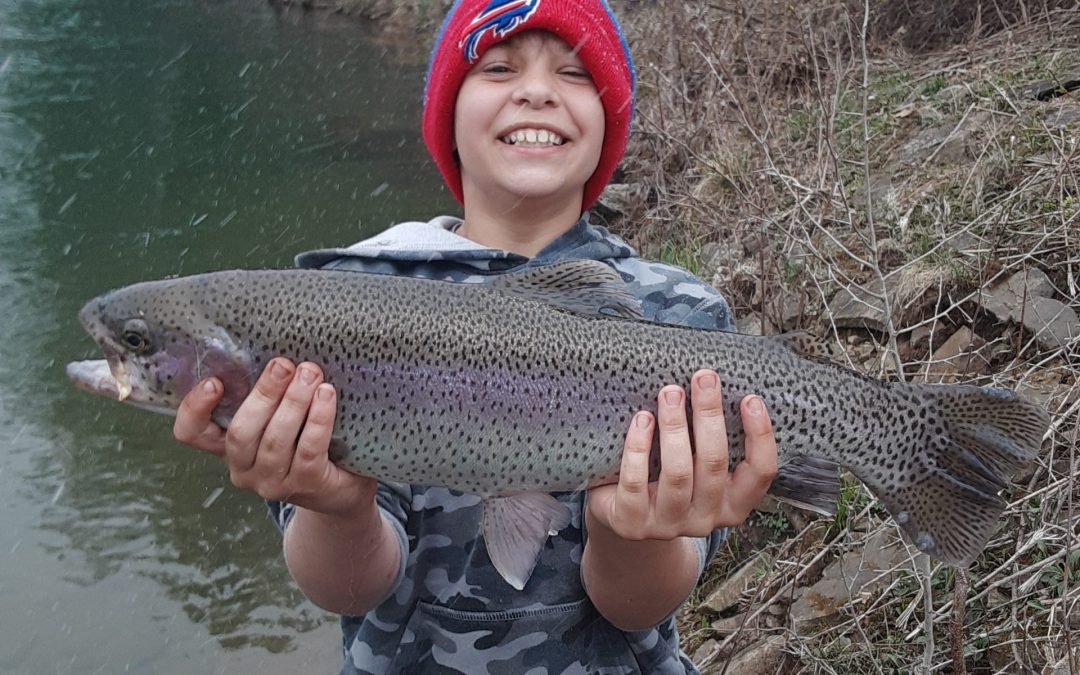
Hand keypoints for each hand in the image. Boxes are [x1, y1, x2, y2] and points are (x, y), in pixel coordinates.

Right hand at [173, 357, 375, 516]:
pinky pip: (308, 449)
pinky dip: (318, 419)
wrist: (343, 483)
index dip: (194, 409)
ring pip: (275, 440)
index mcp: (227, 446)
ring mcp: (272, 481)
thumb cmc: (305, 440)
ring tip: (310, 374)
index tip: (214, 382)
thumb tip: (274, 352)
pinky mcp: (305, 484)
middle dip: (264, 394)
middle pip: (241, 432)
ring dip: (294, 402)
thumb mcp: (276, 416)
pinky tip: (327, 395)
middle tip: (283, 365)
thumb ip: (267, 393)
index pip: (191, 433)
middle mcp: (243, 468)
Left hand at [587, 369, 777, 539]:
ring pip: (677, 473)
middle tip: (703, 379)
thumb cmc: (667, 479)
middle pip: (714, 463)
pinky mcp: (633, 523)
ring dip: (675, 427)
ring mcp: (668, 524)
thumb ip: (710, 439)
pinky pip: (636, 482)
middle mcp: (705, 518)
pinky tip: (641, 419)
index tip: (750, 398)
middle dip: (709, 415)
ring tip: (670, 393)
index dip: (760, 436)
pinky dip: (638, 447)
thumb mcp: (697, 465)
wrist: (625, 516)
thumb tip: (715, 385)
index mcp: (732, 503)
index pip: (761, 473)